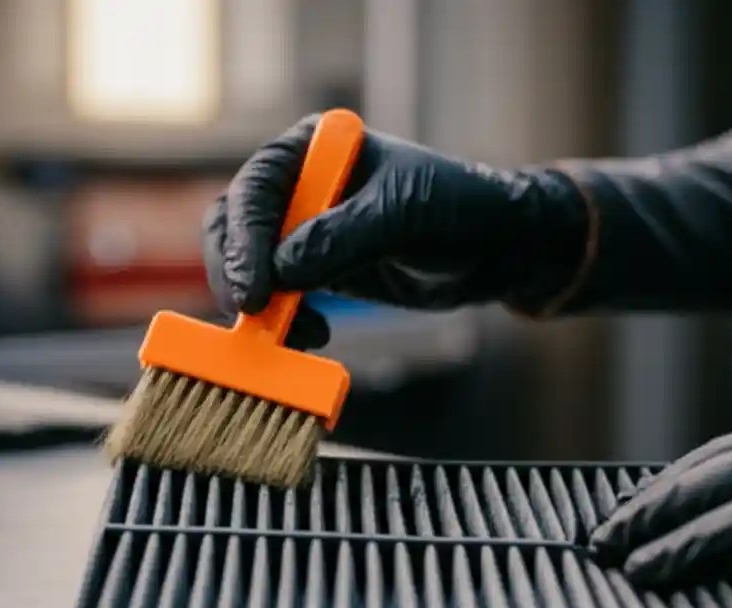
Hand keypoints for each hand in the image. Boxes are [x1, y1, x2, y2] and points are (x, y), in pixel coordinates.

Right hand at [202, 114, 590, 348]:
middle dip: (238, 274)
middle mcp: (300, 183)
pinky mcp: (315, 269)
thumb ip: (344, 236)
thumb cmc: (460, 208)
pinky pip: (279, 296)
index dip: (245, 240)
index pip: (255, 189)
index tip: (256, 288)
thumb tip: (282, 270)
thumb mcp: (406, 213)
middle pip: (235, 227)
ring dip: (260, 304)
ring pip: (249, 266)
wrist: (496, 248)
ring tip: (290, 335)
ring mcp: (304, 228)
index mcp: (315, 147)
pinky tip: (310, 336)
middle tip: (254, 317)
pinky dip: (283, 321)